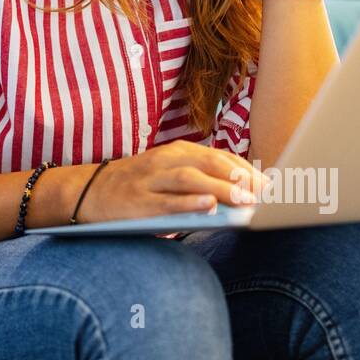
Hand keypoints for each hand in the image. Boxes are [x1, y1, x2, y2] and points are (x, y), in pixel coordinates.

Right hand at [75, 141, 271, 223]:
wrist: (88, 191)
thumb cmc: (138, 186)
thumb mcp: (168, 174)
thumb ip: (199, 180)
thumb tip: (241, 195)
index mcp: (177, 152)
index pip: (218, 157)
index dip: (246, 169)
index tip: (272, 184)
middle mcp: (165, 161)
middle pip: (208, 163)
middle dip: (239, 177)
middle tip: (265, 193)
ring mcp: (150, 180)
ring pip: (190, 180)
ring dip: (220, 189)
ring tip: (244, 200)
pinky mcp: (138, 201)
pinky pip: (166, 201)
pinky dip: (188, 203)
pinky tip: (208, 207)